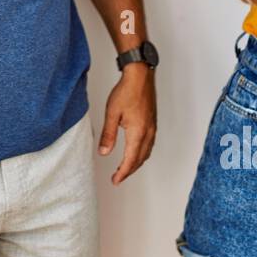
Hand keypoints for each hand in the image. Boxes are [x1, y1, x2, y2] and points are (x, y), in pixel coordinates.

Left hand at [98, 63, 156, 183]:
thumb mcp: (112, 113)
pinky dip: (142, 153)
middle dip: (129, 170)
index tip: (115, 180)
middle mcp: (148, 133)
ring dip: (136, 163)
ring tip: (125, 168)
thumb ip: (108, 135)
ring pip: (146, 152)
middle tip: (118, 177)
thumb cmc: (126, 91)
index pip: (130, 160)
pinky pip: (149, 144)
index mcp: (138, 133)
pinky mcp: (152, 122)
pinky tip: (136, 151)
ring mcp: (152, 127)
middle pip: (140, 159)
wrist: (140, 76)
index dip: (122, 172)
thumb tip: (104, 152)